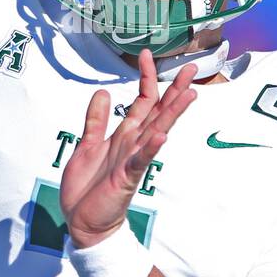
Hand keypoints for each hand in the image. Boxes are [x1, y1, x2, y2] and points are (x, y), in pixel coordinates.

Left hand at [61, 49, 198, 248]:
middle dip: (174, 90)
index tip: (147, 54)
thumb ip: (95, 120)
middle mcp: (133, 144)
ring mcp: (133, 160)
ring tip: (189, 95)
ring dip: (172, 113)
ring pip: (156, 131)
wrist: (84, 222)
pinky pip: (141, 160)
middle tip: (192, 69)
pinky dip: (151, 148)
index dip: (146, 78)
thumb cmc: (88, 187)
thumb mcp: (86, 145)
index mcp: (124, 135)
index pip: (142, 101)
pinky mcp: (127, 178)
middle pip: (158, 112)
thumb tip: (102, 92)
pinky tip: (161, 136)